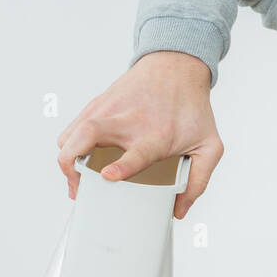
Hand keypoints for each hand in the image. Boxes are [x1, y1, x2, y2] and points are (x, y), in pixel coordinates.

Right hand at [56, 51, 223, 219]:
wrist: (177, 65)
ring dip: (67, 158)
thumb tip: (179, 211)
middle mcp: (128, 121)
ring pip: (72, 133)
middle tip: (78, 188)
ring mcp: (109, 110)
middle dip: (72, 165)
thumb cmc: (192, 106)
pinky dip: (69, 145)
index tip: (108, 176)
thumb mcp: (209, 145)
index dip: (121, 167)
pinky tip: (77, 160)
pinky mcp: (98, 103)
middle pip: (86, 137)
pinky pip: (73, 127)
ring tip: (75, 179)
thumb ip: (199, 180)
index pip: (135, 153)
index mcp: (155, 135)